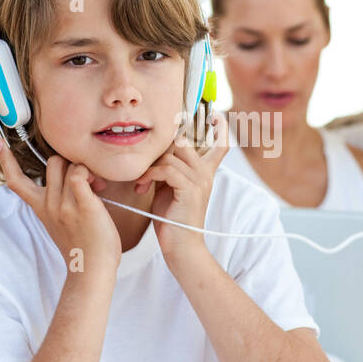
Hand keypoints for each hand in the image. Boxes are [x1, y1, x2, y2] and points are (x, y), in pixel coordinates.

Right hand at [0, 139, 120, 274]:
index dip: (7, 161)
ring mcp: (64, 205)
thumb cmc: (82, 245)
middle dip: (70, 163)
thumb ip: (58, 201)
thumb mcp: (59, 222)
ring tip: (96, 187)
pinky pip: (79, 176)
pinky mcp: (82, 206)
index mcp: (40, 207)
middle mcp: (48, 204)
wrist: (91, 269)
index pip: (16, 181)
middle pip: (53, 162)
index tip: (1, 144)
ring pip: (70, 166)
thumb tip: (71, 178)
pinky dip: (88, 174)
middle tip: (85, 179)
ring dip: (84, 170)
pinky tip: (98, 187)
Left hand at [133, 111, 231, 267]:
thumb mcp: (169, 188)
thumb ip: (169, 168)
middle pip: (185, 140)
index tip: (213, 114)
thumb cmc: (172, 219)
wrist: (180, 247)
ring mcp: (200, 181)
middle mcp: (206, 173)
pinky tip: (142, 187)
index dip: (219, 126)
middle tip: (146, 167)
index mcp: (205, 172)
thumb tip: (156, 153)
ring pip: (172, 154)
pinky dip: (149, 175)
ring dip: (150, 166)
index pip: (220, 143)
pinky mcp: (190, 190)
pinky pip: (166, 169)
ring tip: (141, 182)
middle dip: (161, 148)